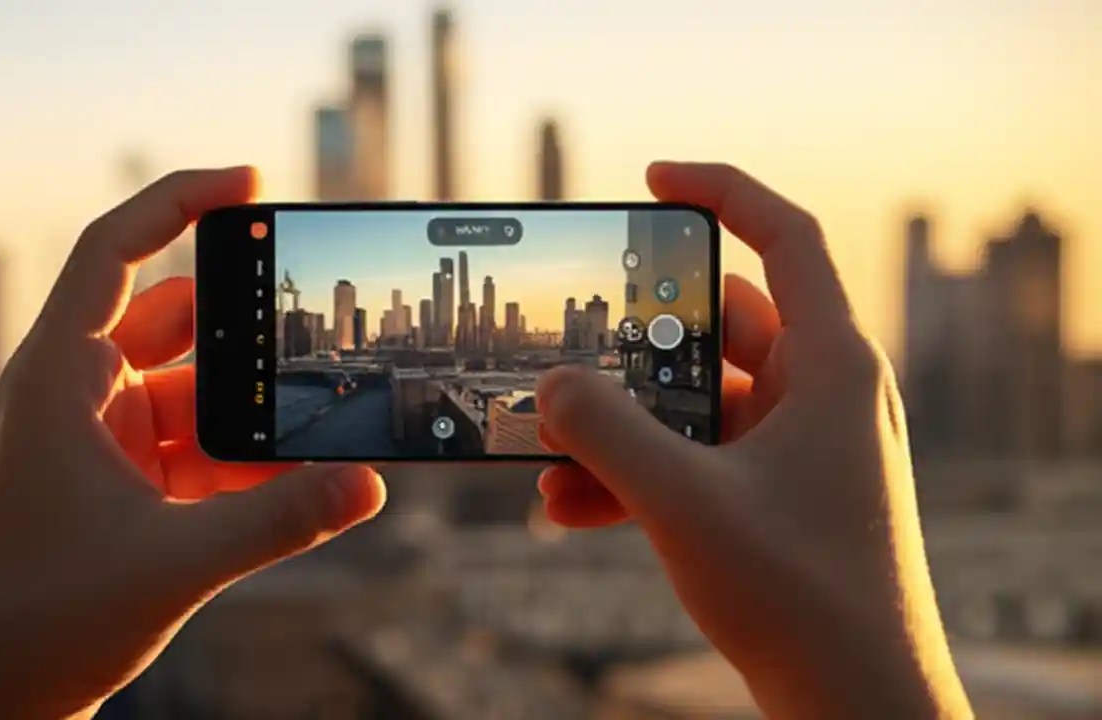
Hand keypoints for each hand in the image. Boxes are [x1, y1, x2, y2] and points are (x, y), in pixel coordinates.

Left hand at [0, 168, 385, 719]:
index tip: (252, 181)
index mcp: (61, 378)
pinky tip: (299, 484)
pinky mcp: (129, 485)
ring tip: (327, 425)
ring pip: (201, 396)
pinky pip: (203, 450)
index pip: (116, 253)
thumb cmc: (38, 621)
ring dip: (257, 414)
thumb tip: (369, 484)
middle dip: (252, 335)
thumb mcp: (172, 563)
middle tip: (324, 333)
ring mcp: (106, 441)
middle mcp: (82, 394)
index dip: (180, 203)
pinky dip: (247, 463)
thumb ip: (278, 521)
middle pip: (180, 324)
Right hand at [536, 163, 971, 718]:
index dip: (720, 193)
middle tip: (567, 344)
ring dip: (621, 423)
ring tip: (546, 447)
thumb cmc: (802, 599)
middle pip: (716, 327)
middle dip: (633, 344)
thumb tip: (550, 383)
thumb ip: (605, 433)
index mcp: (830, 367)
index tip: (653, 180)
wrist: (857, 706)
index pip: (783, 239)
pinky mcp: (771, 496)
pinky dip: (635, 472)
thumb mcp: (684, 503)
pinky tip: (566, 505)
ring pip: (693, 403)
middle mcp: (819, 395)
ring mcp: (795, 449)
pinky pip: (692, 459)